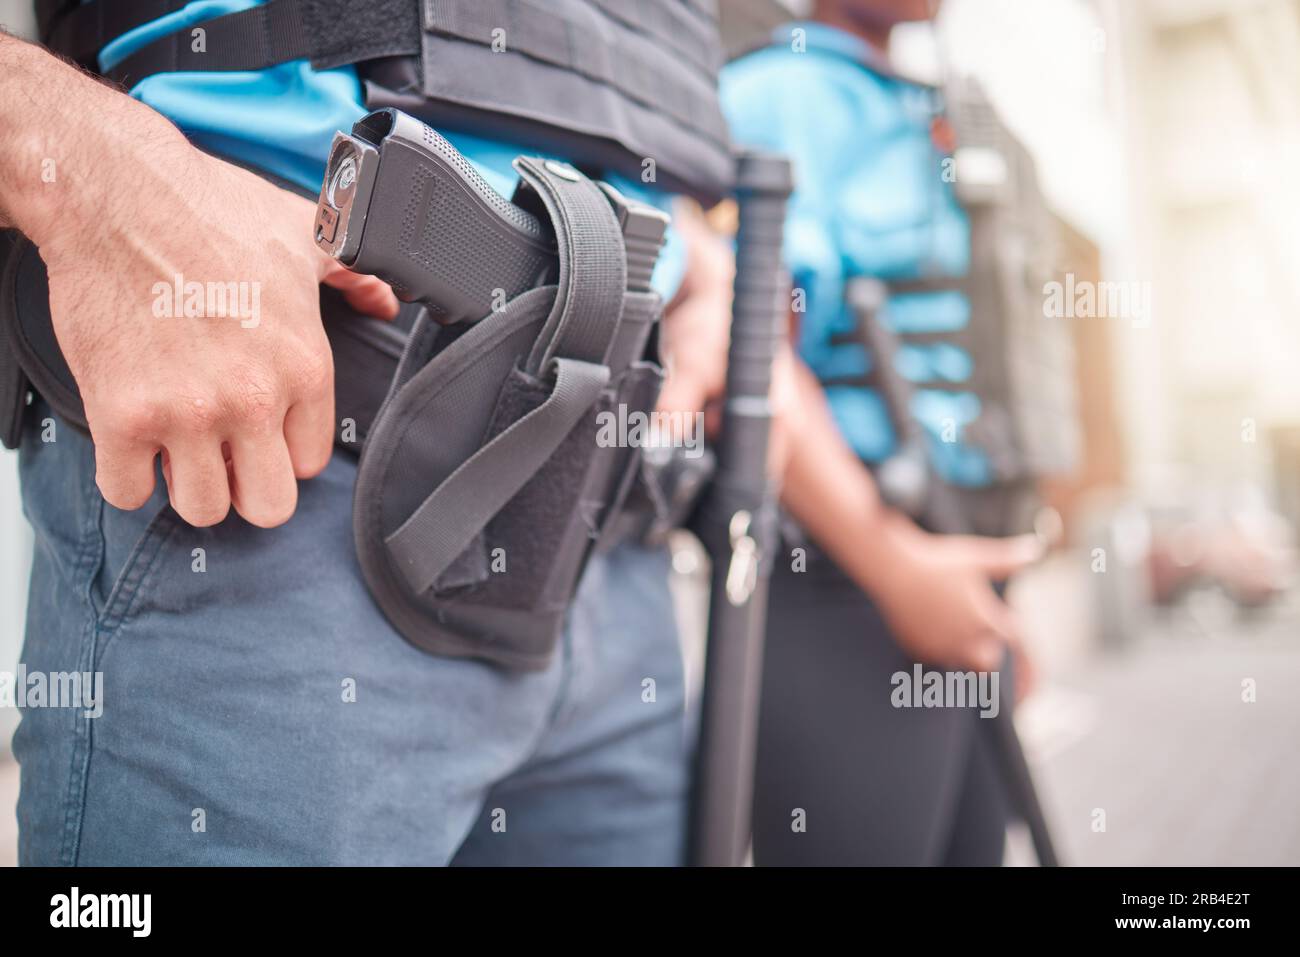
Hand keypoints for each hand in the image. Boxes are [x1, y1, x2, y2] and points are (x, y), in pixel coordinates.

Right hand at [37, 136, 397, 527]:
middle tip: (226, 459)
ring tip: (179, 450)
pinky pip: (127, 493)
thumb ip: (354, 274)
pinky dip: (127, 478)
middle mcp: (254, 398)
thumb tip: (384, 301)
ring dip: (189, 486)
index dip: (284, 451)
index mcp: (304, 365)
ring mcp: (187, 412)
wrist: (117, 193)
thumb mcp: (307, 236)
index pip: (310, 461)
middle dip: (248, 488)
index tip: (263, 432)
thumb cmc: (210, 209)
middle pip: (269, 506)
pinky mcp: (122, 416)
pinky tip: (133, 447)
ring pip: (203, 509)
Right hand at [871, 514, 1041, 675]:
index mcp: (984, 619)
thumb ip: (1007, 559)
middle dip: (989, 651)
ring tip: (958, 634)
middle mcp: (964, 639)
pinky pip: (935, 658)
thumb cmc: (936, 560)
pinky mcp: (917, 648)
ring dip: (965, 652)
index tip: (1024, 664)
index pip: (1013, 641)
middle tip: (984, 638)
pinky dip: (940, 650)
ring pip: (961, 662)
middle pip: (988, 661)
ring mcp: (939, 646)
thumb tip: (1035, 548)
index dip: (1020, 651)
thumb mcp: (975, 557)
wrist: (892, 568)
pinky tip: (933, 630)